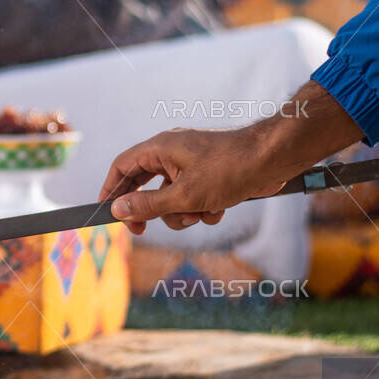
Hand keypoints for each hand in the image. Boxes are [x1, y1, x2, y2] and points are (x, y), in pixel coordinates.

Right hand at [99, 81, 362, 233]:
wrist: (272, 160)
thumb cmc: (228, 171)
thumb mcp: (183, 195)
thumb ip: (148, 205)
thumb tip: (118, 210)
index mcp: (160, 148)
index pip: (122, 167)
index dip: (111, 189)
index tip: (106, 212)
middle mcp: (172, 153)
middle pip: (145, 185)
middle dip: (151, 209)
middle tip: (143, 230)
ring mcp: (190, 164)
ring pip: (170, 197)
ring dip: (181, 213)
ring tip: (199, 213)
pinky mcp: (208, 175)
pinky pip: (191, 197)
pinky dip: (200, 208)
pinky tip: (218, 209)